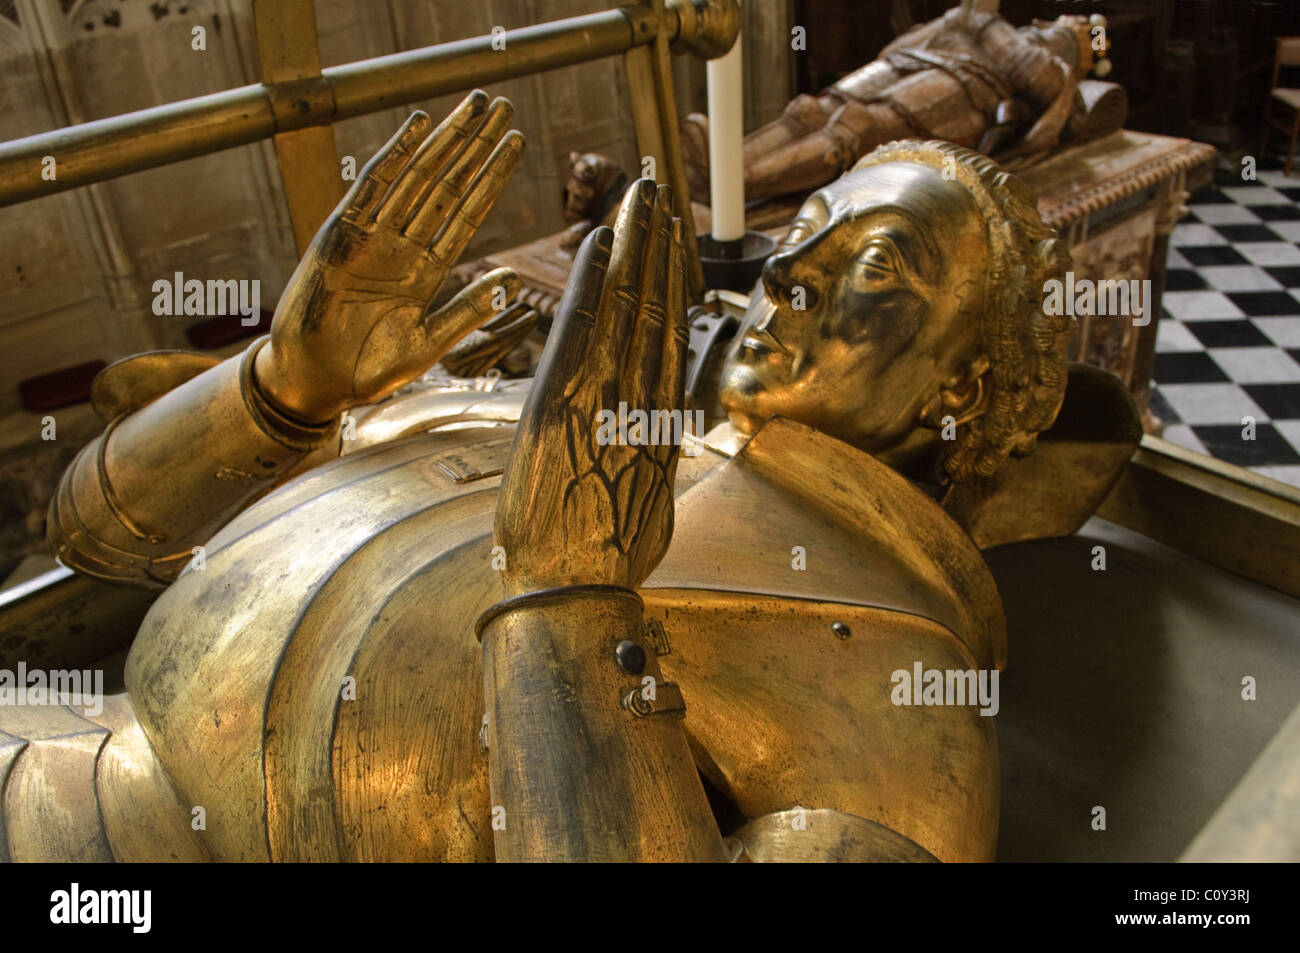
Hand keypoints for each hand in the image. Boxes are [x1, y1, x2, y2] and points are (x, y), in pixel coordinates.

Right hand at [255, 91, 524, 422]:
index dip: (492, 177)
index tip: (517, 142)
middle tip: (502, 104)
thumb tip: (513, 279)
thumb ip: (468, 311)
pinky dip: (395, 155)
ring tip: (475, 105)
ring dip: (447, 139)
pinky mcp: (340, 236)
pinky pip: (371, 187)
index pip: (468, 213)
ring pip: (418, 176)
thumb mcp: (427, 342)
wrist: (314, 383)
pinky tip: (419, 126)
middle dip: (475, 144)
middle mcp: (403, 246)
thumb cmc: (367, 369)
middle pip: (448, 184)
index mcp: (426, 270)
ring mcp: (373, 237)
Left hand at [494, 180, 689, 595]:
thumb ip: (653, 462)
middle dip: (656, 247)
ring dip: (632, 249)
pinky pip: (577, 331)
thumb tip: (658, 441)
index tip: (675, 243)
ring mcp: (599, 401)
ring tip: (638, 201)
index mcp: (658, 423)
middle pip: (652, 308)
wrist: (567, 593)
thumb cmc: (604, 561)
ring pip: (623, 309)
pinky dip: (590, 284)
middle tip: (658, 196)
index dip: (672, 283)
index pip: (669, 336)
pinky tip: (598, 243)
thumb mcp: (649, 509)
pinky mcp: (557, 405)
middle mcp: (636, 402)